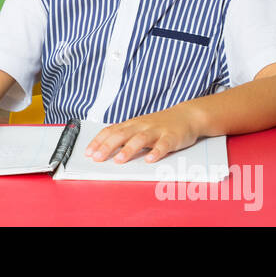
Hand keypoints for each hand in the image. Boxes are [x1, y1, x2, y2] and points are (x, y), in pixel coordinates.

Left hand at [85, 106, 200, 163]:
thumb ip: (123, 136)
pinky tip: (150, 160)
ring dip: (128, 149)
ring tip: (119, 160)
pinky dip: (156, 152)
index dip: (98, 141)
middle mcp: (141, 126)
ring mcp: (156, 131)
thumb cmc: (159, 124)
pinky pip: (163, 145)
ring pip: (140, 139)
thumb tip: (103, 148)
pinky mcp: (171, 137)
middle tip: (97, 158)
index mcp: (131, 124)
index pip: (110, 131)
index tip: (88, 152)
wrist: (186, 116)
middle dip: (107, 146)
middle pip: (121, 134)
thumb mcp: (138, 127)